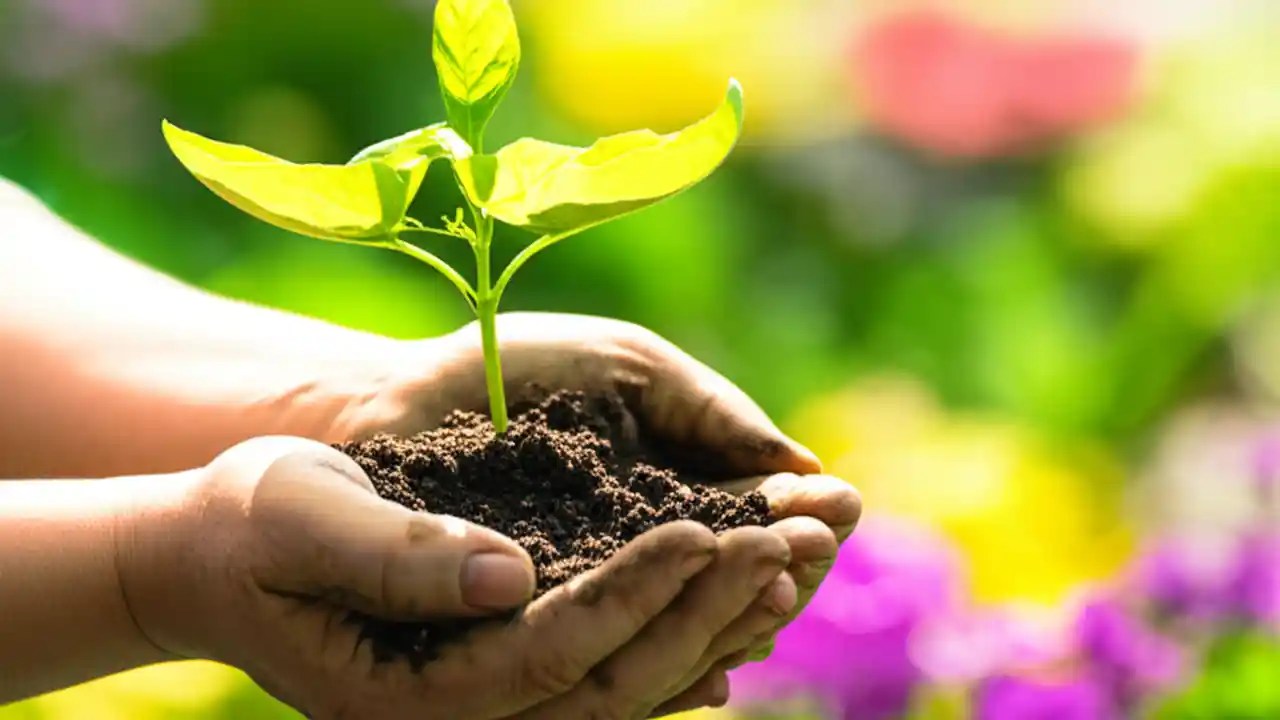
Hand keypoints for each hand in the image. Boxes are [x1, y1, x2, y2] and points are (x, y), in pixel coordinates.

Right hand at [119, 436, 800, 718]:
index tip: (704, 527)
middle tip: (784, 542)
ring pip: (626, 686)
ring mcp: (485, 705)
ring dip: (714, 625)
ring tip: (790, 562)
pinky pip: (608, 669)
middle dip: (703, 610)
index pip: (549, 654)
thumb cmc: (249, 526)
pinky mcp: (504, 672)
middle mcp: (459, 717)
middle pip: (611, 684)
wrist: (220, 557)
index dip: (634, 594)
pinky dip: (679, 635)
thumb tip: (511, 577)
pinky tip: (737, 597)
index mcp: (409, 693)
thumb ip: (396, 556)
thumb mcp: (300, 516)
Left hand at [364, 313, 862, 673]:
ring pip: (690, 629)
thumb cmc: (517, 369)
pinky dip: (665, 661)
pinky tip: (708, 667)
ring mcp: (604, 599)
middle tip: (806, 556)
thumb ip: (714, 412)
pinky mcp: (547, 637)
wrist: (397, 397)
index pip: (762, 519)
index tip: (832, 509)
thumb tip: (812, 474)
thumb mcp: (632, 369)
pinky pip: (615, 659)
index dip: (801, 518)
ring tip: (769, 600)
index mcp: (681, 490)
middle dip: (780, 570)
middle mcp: (652, 555)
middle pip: (740, 583)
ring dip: (736, 620)